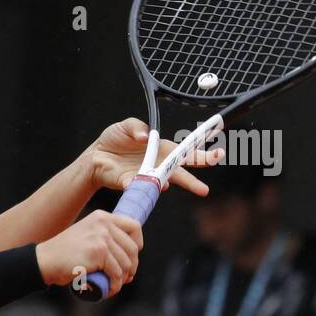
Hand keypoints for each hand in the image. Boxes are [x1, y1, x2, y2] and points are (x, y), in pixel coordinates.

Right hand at [35, 209, 142, 296]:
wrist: (44, 260)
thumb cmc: (64, 253)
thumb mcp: (87, 235)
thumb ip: (104, 235)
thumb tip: (132, 251)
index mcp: (102, 217)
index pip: (134, 226)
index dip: (138, 244)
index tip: (131, 257)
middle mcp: (103, 223)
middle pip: (132, 248)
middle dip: (132, 266)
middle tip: (125, 278)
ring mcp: (101, 237)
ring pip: (126, 263)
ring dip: (123, 279)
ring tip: (114, 285)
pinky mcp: (98, 253)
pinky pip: (116, 273)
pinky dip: (115, 285)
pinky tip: (109, 289)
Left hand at [86, 118, 221, 195]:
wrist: (96, 154)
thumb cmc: (116, 139)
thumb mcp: (127, 125)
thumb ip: (137, 127)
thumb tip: (146, 136)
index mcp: (163, 149)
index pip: (187, 151)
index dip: (203, 152)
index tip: (219, 154)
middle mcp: (158, 165)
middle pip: (180, 174)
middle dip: (192, 181)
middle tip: (204, 189)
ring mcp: (145, 176)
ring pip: (161, 184)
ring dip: (166, 185)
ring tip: (168, 186)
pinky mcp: (130, 183)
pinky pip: (137, 185)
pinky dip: (140, 185)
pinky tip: (142, 183)